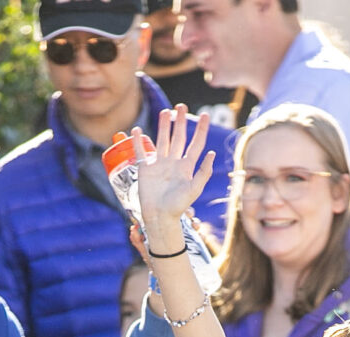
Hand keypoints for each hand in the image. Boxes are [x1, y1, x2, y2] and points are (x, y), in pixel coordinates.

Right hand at [133, 105, 215, 236]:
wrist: (160, 217)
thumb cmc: (178, 206)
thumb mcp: (194, 189)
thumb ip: (203, 172)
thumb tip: (212, 153)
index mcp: (186, 167)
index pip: (196, 144)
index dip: (201, 130)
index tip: (205, 116)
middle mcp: (173, 163)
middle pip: (178, 138)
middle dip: (180, 122)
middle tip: (181, 106)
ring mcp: (159, 165)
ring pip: (162, 140)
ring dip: (163, 126)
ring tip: (165, 112)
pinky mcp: (145, 169)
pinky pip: (140, 152)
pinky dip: (138, 141)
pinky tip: (136, 130)